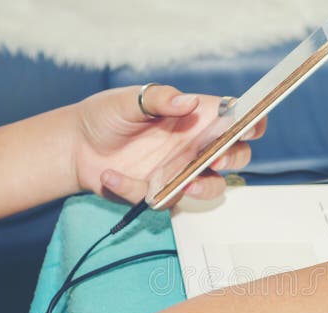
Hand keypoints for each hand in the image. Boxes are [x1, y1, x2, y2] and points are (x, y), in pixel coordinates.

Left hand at [72, 85, 266, 205]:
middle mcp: (195, 146)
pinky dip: (135, 190)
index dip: (251, 122)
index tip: (249, 126)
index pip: (235, 118)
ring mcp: (182, 172)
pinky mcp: (162, 193)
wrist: (75, 148)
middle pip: (237, 155)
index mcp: (195, 117)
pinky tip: (113, 176)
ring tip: (184, 185)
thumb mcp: (128, 100)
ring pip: (213, 186)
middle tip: (217, 158)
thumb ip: (159, 99)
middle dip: (234, 158)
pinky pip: (164, 199)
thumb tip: (188, 102)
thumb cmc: (106, 116)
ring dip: (204, 188)